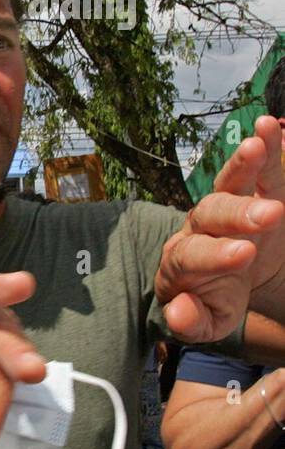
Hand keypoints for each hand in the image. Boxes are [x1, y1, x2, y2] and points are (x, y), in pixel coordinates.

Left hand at [157, 115, 284, 342]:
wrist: (221, 281)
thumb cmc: (208, 301)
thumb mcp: (202, 321)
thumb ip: (190, 321)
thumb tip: (180, 313)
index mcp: (182, 261)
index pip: (194, 255)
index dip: (216, 254)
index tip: (244, 254)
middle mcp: (198, 228)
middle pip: (212, 213)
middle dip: (239, 213)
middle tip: (269, 214)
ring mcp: (224, 208)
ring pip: (228, 183)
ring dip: (244, 163)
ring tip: (259, 144)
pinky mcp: (252, 195)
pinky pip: (256, 170)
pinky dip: (264, 148)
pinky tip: (268, 127)